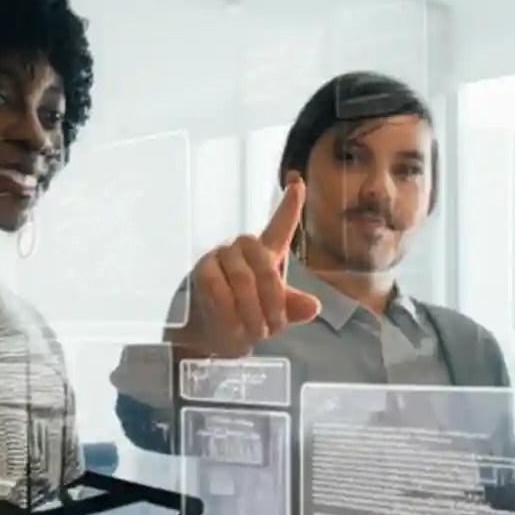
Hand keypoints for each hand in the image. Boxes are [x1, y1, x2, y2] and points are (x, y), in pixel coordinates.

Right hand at [168, 171, 320, 356]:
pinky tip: (234, 326)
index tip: (296, 179)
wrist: (213, 335)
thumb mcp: (274, 314)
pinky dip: (228, 310)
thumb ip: (293, 307)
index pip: (280, 224)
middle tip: (274, 327)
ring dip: (251, 310)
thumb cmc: (246, 316)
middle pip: (264, 260)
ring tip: (256, 333)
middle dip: (272, 296)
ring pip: (241, 277)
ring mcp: (221, 256)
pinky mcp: (202, 270)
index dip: (290, 203)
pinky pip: (217, 287)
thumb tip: (312, 307)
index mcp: (266, 253)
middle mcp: (244, 248)